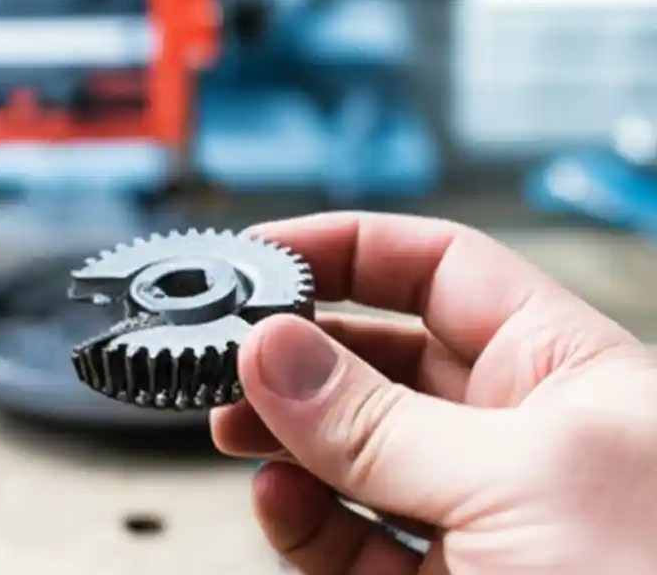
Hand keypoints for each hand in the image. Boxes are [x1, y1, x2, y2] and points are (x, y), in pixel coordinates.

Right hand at [212, 212, 656, 573]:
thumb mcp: (518, 486)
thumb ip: (379, 422)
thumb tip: (273, 349)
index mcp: (560, 372)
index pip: (438, 268)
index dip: (348, 250)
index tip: (261, 257)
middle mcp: (514, 435)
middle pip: (379, 359)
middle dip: (298, 355)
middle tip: (228, 358)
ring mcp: (475, 515)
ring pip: (352, 453)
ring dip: (284, 438)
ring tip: (236, 430)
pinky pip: (346, 537)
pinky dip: (299, 517)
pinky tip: (278, 501)